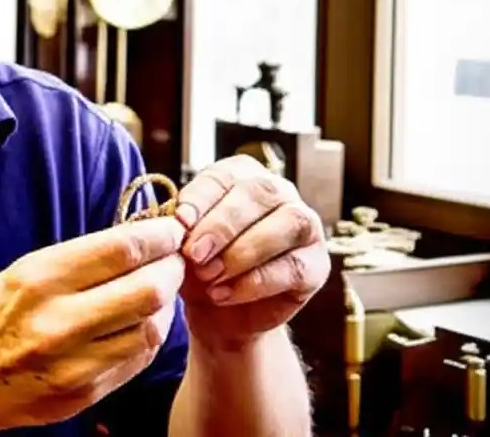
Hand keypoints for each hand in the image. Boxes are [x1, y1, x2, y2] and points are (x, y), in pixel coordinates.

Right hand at [0, 218, 185, 434]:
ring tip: (159, 291)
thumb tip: (131, 242)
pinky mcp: (85, 393)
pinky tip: (142, 323)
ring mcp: (74, 363)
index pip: (120, 250)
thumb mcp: (17, 275)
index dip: (157, 235)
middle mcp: (58, 321)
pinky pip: (137, 360)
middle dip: (171, 269)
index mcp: (37, 279)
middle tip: (174, 260)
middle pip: (147, 290)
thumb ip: (74, 262)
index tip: (170, 228)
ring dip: (165, 306)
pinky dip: (148, 336)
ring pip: (151, 329)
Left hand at [172, 155, 330, 350]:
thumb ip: (180, 227)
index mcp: (241, 175)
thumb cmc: (198, 265)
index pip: (225, 176)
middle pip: (260, 193)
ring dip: (242, 253)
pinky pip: (293, 267)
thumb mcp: (182, 243)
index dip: (201, 197)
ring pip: (287, 225)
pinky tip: (224, 294)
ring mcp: (305, 226)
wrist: (220, 313)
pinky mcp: (316, 265)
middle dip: (223, 225)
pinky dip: (254, 282)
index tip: (179, 221)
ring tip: (209, 277)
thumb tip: (174, 221)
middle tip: (194, 254)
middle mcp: (279, 192)